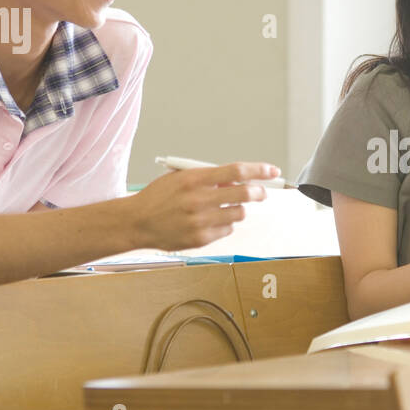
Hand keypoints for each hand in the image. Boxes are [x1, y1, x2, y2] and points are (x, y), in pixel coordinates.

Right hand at [130, 161, 277, 250]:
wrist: (137, 222)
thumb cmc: (158, 198)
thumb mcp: (180, 177)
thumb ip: (208, 177)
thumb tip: (237, 180)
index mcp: (194, 179)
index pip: (236, 171)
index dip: (259, 171)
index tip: (272, 171)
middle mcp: (199, 200)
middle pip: (244, 194)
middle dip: (258, 192)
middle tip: (260, 193)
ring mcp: (200, 221)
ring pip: (239, 214)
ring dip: (238, 209)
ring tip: (223, 208)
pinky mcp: (201, 238)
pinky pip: (227, 230)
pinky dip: (225, 225)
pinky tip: (211, 221)